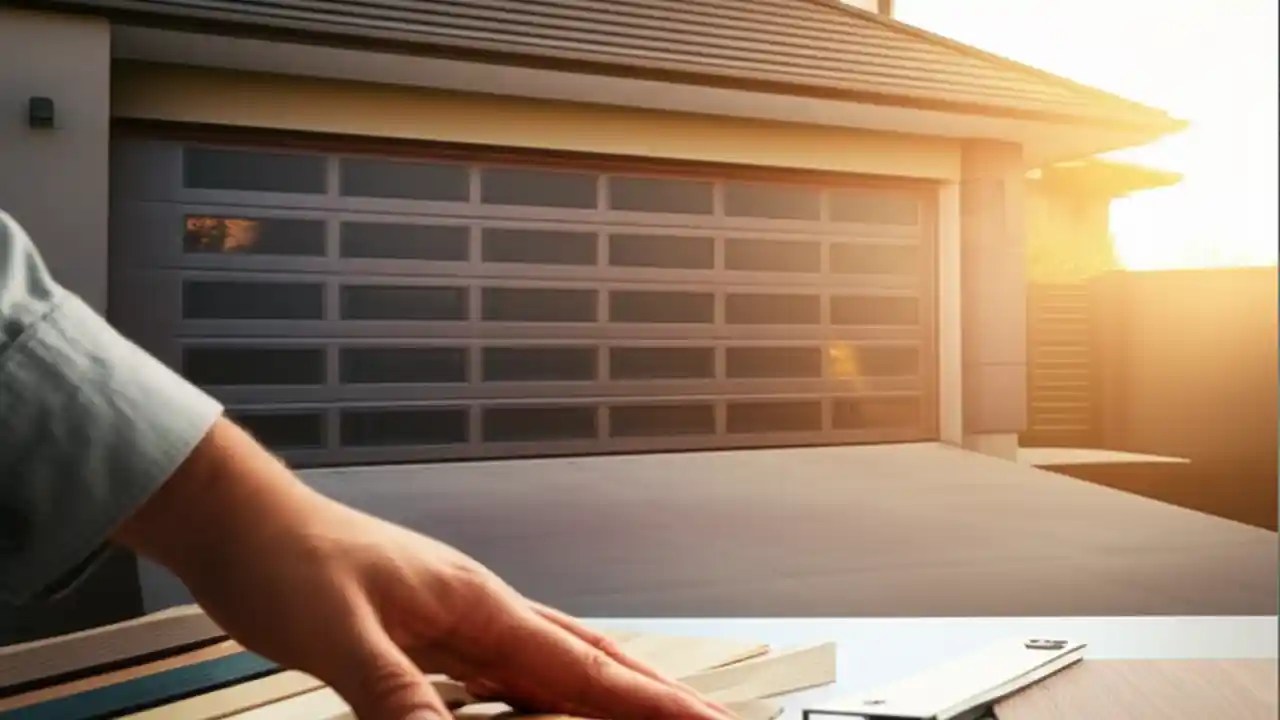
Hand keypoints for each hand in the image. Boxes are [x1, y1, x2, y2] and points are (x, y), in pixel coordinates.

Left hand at [113, 418, 732, 719]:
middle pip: (582, 657)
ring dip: (597, 694)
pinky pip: (499, 674)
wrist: (239, 522)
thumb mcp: (339, 635)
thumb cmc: (284, 557)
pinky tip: (535, 713)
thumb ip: (397, 696)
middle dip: (644, 693)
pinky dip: (536, 697)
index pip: (579, 661)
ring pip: (546, 664)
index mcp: (475, 602)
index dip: (646, 698)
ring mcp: (453, 619)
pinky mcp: (423, 634)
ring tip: (638, 717)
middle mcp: (477, 608)